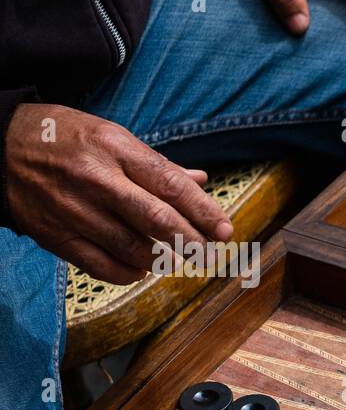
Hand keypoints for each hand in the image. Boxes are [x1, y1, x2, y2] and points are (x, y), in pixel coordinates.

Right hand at [4, 104, 231, 284]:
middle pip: (157, 221)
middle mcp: (96, 180)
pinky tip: (140, 268)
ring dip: (163, 260)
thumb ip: (157, 165)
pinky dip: (130, 273)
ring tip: (175, 258)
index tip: (225, 231)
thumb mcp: (111, 136)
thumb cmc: (65, 138)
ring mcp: (74, 210)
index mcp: (115, 149)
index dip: (204, 212)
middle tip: (209, 254)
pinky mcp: (55, 235)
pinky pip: (103, 267)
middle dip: (191, 243)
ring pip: (134, 249)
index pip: (170, 185)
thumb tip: (201, 180)